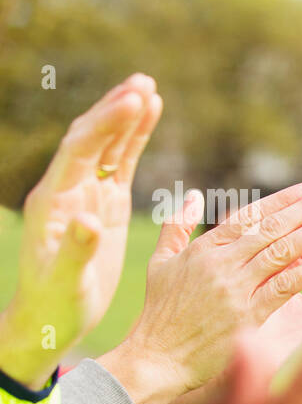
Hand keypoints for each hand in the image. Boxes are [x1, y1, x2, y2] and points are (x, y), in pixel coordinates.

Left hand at [0, 75, 161, 387]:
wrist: (50, 319)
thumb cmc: (55, 305)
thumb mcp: (65, 283)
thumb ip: (77, 250)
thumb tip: (91, 220)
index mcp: (54, 202)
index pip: (81, 151)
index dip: (107, 124)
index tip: (134, 101)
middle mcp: (67, 190)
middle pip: (91, 138)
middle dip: (116, 110)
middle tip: (144, 85)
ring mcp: (86, 195)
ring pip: (107, 145)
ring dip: (126, 117)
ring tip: (149, 89)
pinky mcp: (105, 205)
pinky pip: (120, 164)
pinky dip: (135, 139)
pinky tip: (149, 117)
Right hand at [98, 183, 301, 403]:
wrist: (156, 357)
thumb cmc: (160, 313)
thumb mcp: (160, 263)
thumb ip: (176, 227)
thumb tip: (194, 196)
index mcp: (203, 248)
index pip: (249, 216)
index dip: (282, 200)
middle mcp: (221, 263)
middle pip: (271, 228)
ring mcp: (235, 288)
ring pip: (281, 252)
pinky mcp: (247, 315)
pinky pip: (283, 287)